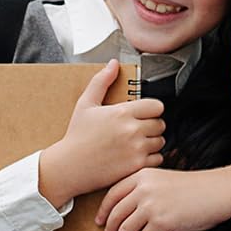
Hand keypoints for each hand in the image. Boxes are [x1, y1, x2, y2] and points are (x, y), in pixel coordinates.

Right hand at [37, 61, 164, 203]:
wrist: (69, 166)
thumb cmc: (77, 136)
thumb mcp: (85, 104)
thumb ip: (101, 81)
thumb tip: (113, 64)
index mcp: (122, 112)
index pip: (157, 106)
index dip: (151, 110)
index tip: (143, 114)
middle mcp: (132, 130)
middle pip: (160, 124)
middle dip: (152, 126)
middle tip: (139, 130)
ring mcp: (135, 149)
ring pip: (161, 141)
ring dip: (153, 142)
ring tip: (137, 143)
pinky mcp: (136, 165)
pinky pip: (158, 158)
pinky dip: (151, 158)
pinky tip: (137, 155)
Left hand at [96, 164, 230, 230]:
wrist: (219, 191)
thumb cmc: (197, 187)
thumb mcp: (165, 180)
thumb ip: (145, 190)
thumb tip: (127, 212)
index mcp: (143, 175)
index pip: (112, 194)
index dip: (103, 211)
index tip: (98, 222)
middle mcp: (144, 188)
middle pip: (115, 214)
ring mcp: (152, 205)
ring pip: (124, 229)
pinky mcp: (162, 222)